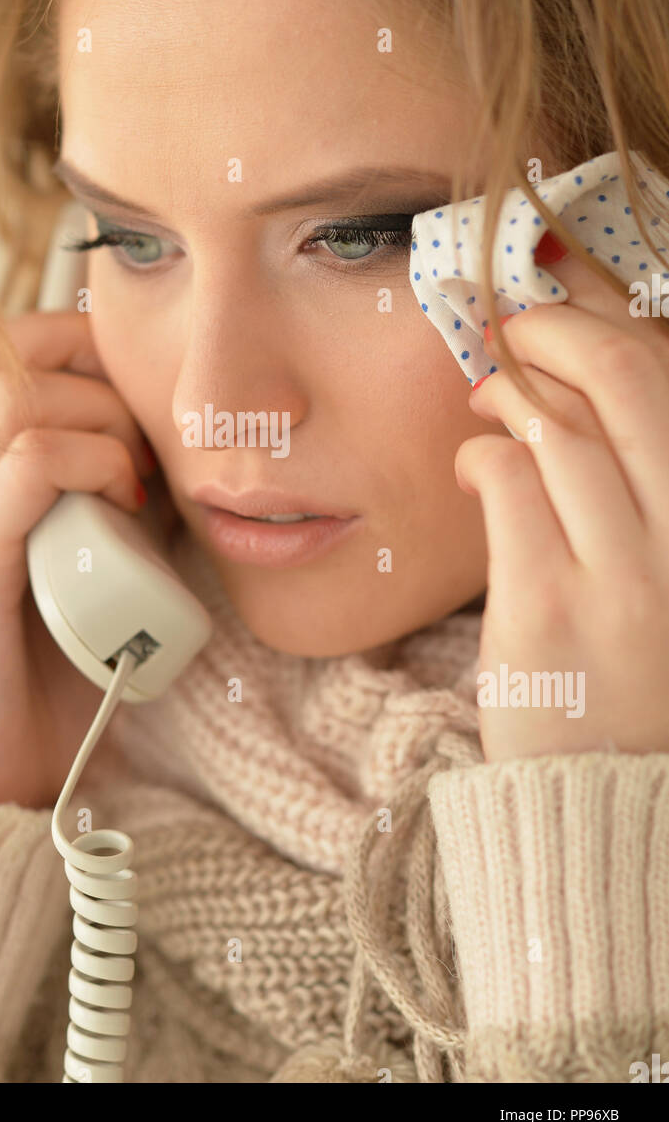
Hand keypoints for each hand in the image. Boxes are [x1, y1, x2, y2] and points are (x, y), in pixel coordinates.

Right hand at [0, 308, 159, 807]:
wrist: (4, 771)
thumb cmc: (65, 665)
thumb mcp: (115, 555)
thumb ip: (136, 495)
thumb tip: (199, 443)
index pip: (10, 343)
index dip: (83, 344)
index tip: (142, 399)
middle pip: (3, 348)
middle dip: (92, 368)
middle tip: (141, 434)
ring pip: (13, 396)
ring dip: (99, 419)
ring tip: (135, 475)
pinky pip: (22, 464)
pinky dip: (87, 463)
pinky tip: (123, 500)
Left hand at [454, 247, 668, 761]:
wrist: (612, 805)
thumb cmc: (641, 685)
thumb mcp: (667, 582)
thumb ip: (646, 500)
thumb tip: (587, 393)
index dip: (618, 332)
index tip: (573, 316)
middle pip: (627, 383)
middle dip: (562, 331)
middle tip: (519, 327)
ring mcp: (624, 574)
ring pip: (558, 427)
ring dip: (509, 393)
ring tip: (488, 400)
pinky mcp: (549, 606)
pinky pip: (508, 483)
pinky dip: (482, 454)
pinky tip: (473, 465)